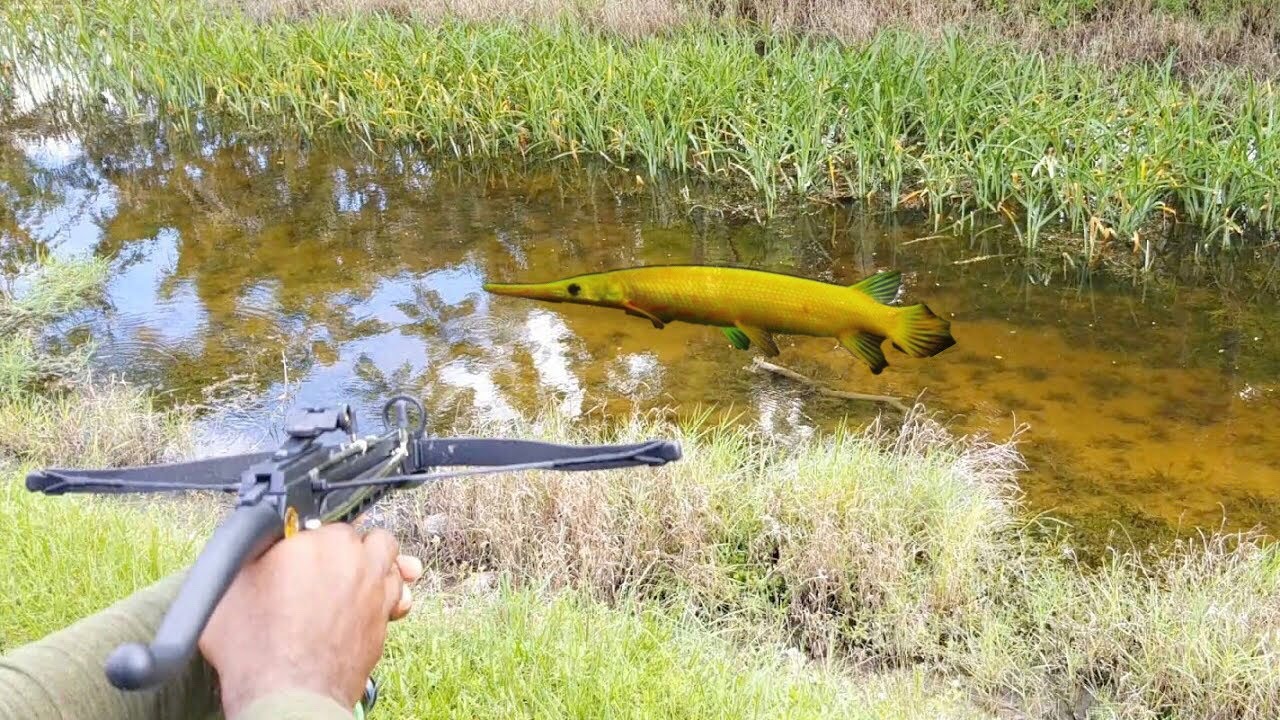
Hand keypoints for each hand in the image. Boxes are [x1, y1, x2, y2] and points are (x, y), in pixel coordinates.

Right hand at [197, 523, 423, 717]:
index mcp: (311, 539)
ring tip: (354, 576)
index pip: (316, 520)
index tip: (299, 552)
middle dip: (341, 546)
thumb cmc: (256, 650)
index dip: (306, 538)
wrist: (289, 695)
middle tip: (322, 566)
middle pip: (356, 533)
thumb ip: (251, 556)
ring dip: (373, 559)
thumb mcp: (229, 590)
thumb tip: (258, 545)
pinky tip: (373, 601)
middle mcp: (349, 554)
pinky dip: (390, 591)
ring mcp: (373, 582)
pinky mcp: (386, 613)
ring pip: (386, 552)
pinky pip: (398, 590)